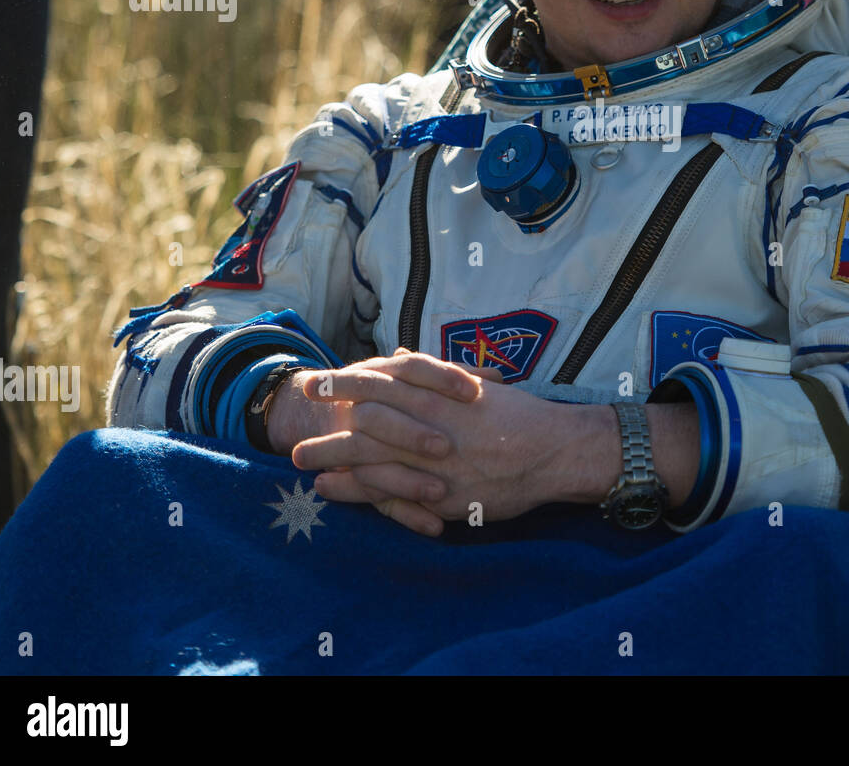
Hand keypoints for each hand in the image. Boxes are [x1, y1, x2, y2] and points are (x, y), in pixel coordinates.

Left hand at [293, 352, 580, 534]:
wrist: (554, 451)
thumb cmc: (519, 416)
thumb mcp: (478, 386)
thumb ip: (438, 374)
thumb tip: (404, 355)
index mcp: (440, 393)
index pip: (381, 381)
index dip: (344, 381)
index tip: (315, 380)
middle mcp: (431, 423)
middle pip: (366, 417)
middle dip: (328, 417)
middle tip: (294, 421)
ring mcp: (433, 460)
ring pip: (368, 455)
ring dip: (330, 455)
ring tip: (300, 458)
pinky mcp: (438, 493)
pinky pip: (386, 492)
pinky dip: (353, 489)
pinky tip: (330, 487)